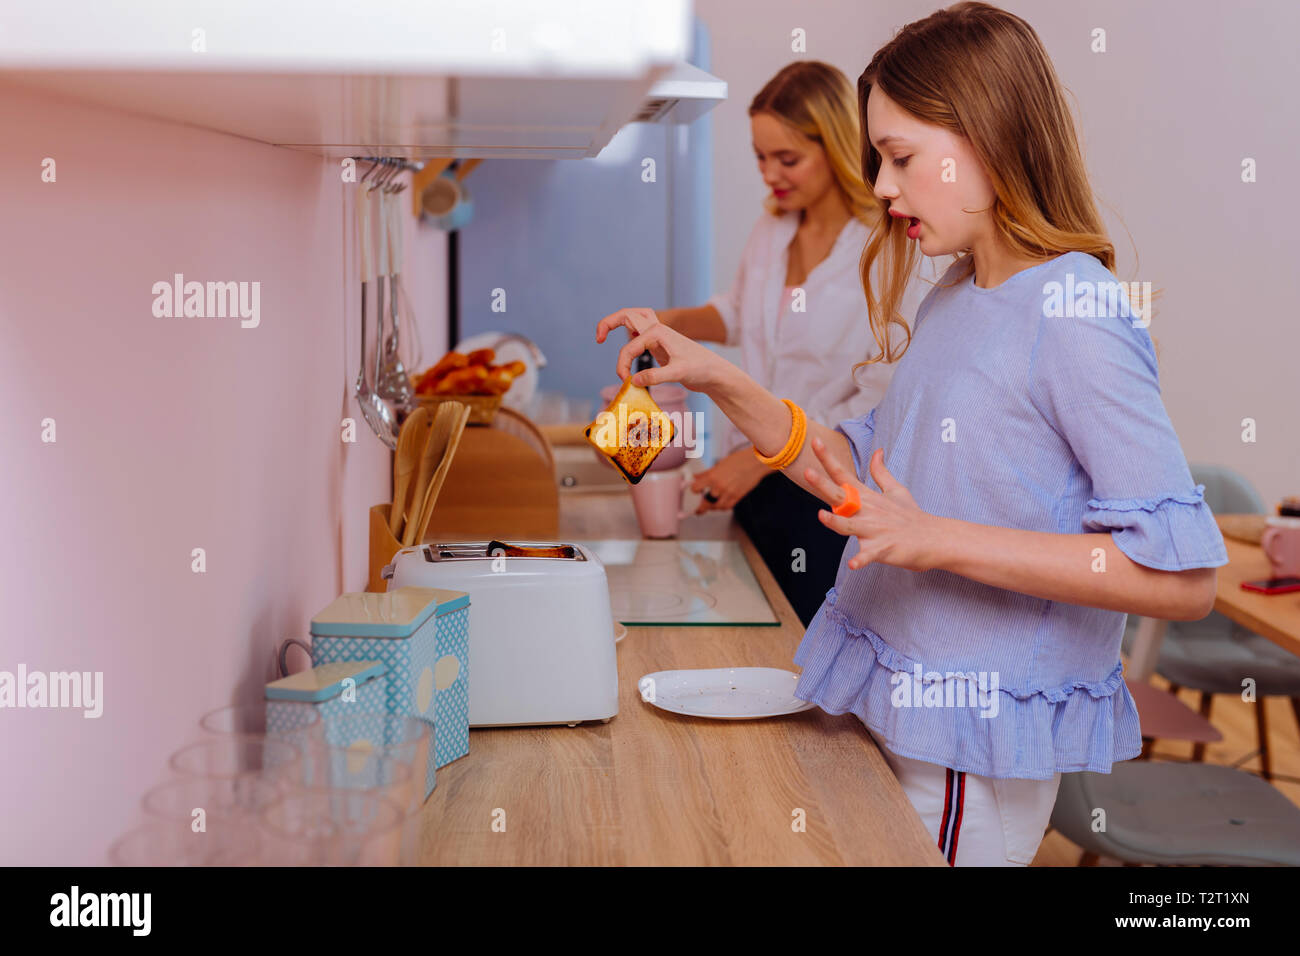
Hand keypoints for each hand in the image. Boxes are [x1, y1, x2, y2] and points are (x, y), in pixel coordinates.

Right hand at [595, 307, 727, 392]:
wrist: (715, 373)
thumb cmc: (701, 369)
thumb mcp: (679, 373)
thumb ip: (656, 376)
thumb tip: (633, 381)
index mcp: (658, 332)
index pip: (629, 348)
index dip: (623, 365)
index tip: (626, 382)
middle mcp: (656, 330)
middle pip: (627, 316)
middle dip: (609, 323)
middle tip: (598, 337)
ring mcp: (657, 337)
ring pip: (633, 320)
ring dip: (618, 323)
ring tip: (603, 334)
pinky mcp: (659, 346)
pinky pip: (639, 334)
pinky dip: (629, 336)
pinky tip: (627, 349)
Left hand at [689, 446, 767, 512]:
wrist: (755, 462)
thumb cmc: (739, 460)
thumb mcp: (719, 465)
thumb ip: (706, 473)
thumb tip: (696, 477)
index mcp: (712, 476)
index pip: (695, 488)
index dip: (694, 490)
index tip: (695, 490)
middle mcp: (719, 486)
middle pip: (705, 502)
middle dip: (701, 507)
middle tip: (698, 509)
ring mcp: (729, 493)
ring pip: (716, 507)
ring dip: (712, 507)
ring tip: (711, 505)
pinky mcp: (738, 497)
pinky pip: (727, 507)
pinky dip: (722, 507)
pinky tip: (721, 504)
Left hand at [803, 438, 943, 572]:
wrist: (933, 538)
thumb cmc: (911, 516)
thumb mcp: (895, 490)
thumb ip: (880, 472)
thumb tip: (877, 452)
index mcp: (867, 497)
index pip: (843, 474)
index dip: (827, 459)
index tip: (814, 441)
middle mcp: (867, 511)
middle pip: (840, 496)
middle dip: (823, 485)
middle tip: (807, 472)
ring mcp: (875, 530)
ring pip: (850, 526)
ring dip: (836, 522)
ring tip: (822, 516)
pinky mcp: (883, 548)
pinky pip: (869, 555)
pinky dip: (861, 560)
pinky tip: (853, 564)